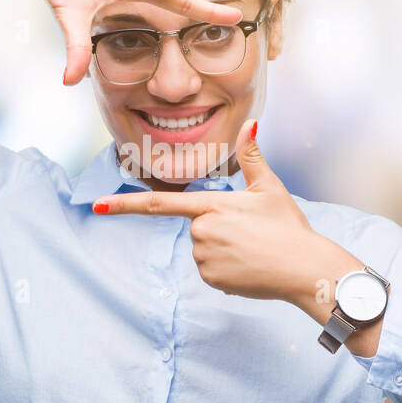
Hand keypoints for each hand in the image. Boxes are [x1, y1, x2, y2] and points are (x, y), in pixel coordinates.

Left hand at [93, 119, 361, 306]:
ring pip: (203, 249)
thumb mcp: (269, 187)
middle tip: (252, 233)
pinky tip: (249, 267)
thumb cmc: (288, 227)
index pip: (159, 204)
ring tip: (253, 251)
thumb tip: (249, 122)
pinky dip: (227, 269)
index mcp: (212, 205)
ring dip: (223, 249)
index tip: (98, 206)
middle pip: (196, 226)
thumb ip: (252, 156)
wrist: (303, 269)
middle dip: (218, 228)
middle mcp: (201, 232)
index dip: (126, 205)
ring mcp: (204, 258)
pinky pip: (210, 270)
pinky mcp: (211, 279)